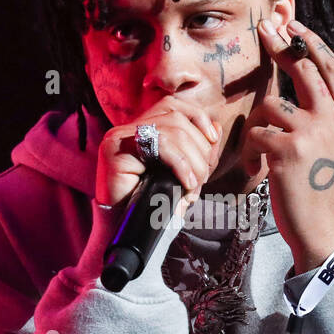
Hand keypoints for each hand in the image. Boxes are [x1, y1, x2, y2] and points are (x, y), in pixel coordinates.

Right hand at [95, 99, 224, 211]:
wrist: (123, 227)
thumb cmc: (152, 203)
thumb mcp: (182, 174)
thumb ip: (198, 151)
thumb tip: (216, 128)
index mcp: (142, 128)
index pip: (174, 106)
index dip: (198, 118)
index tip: (212, 140)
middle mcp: (129, 128)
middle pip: (177, 119)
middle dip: (200, 150)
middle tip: (201, 179)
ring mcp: (121, 137)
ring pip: (172, 131)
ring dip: (193, 160)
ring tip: (193, 185)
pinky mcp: (117, 150)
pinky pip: (160, 145)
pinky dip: (181, 164)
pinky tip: (186, 183)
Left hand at [241, 18, 333, 273]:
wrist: (330, 234)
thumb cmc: (333, 199)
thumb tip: (333, 102)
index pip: (332, 69)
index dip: (312, 43)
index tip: (294, 25)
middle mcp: (333, 120)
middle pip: (304, 67)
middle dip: (281, 45)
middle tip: (263, 31)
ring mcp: (310, 133)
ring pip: (270, 104)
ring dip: (257, 125)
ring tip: (260, 155)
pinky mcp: (287, 151)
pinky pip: (256, 133)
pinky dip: (250, 152)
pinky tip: (256, 171)